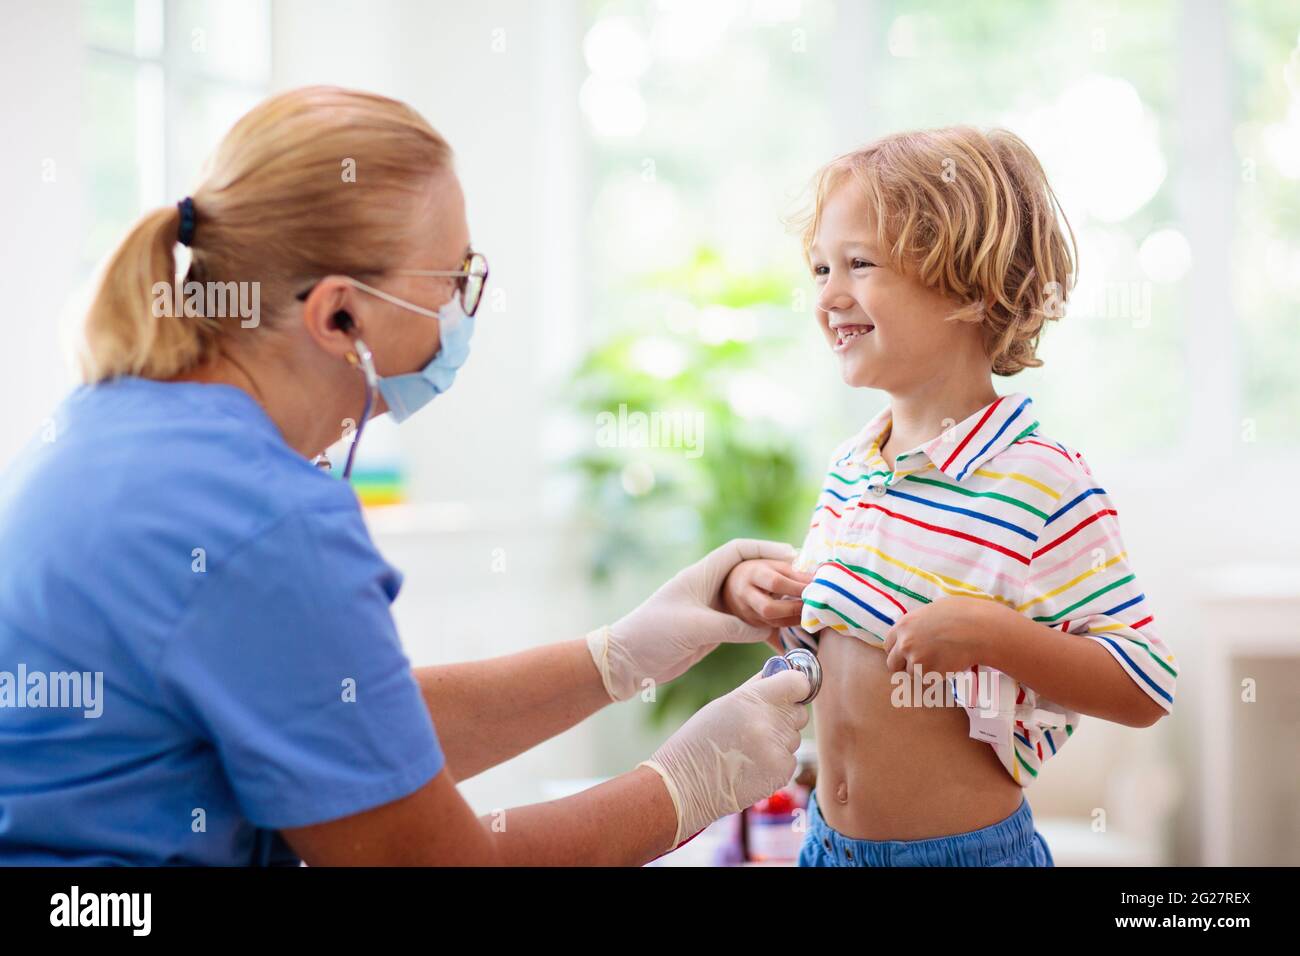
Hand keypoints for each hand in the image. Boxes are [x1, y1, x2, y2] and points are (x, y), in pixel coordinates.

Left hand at [587, 538, 799, 701]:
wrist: (627, 662)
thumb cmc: (654, 634)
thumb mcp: (697, 627)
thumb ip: (734, 626)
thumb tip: (767, 628)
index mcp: (700, 576)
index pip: (737, 552)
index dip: (764, 548)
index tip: (790, 553)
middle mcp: (706, 589)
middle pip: (747, 575)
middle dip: (774, 576)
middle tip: (801, 582)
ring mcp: (709, 611)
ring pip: (747, 601)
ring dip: (769, 603)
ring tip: (797, 607)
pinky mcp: (709, 631)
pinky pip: (740, 625)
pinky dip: (759, 627)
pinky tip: (778, 633)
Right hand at [640, 668, 810, 848]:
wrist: (685, 785)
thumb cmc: (699, 740)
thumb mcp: (723, 704)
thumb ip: (756, 687)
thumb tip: (781, 671)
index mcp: (753, 700)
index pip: (799, 683)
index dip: (796, 685)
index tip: (789, 690)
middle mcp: (768, 723)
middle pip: (799, 711)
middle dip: (785, 715)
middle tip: (758, 725)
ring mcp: (776, 750)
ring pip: (794, 736)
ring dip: (779, 739)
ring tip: (747, 748)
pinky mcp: (781, 773)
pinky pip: (790, 759)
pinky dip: (776, 761)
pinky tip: (751, 765)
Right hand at [721, 558, 814, 629]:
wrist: (730, 584)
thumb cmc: (759, 571)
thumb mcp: (774, 565)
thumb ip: (795, 572)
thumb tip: (818, 580)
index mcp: (753, 574)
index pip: (776, 583)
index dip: (797, 587)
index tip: (816, 588)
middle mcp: (746, 595)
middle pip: (769, 608)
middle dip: (794, 608)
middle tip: (812, 605)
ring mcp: (747, 613)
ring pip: (771, 623)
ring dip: (794, 620)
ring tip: (811, 613)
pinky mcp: (751, 625)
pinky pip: (772, 629)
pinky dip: (790, 626)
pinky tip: (802, 621)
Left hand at [883, 595, 1001, 675]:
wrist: (979, 629)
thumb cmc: (961, 614)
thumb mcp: (931, 611)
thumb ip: (917, 624)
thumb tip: (914, 630)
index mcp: (903, 625)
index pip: (887, 645)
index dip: (898, 651)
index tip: (907, 654)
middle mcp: (905, 643)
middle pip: (892, 664)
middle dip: (904, 666)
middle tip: (921, 664)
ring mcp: (916, 659)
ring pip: (911, 674)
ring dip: (923, 672)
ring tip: (942, 660)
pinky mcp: (929, 673)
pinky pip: (928, 681)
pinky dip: (936, 677)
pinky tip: (948, 665)